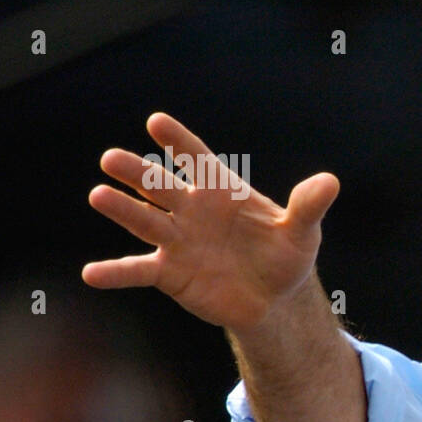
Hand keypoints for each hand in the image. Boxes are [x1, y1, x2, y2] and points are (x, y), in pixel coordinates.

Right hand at [82, 113, 339, 331]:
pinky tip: (91, 274)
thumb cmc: (285, 256)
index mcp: (221, 191)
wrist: (273, 299)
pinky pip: (139, 270)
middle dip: (138, 173)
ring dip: (122, 209)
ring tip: (98, 195)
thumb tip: (331, 182)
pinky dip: (116, 272)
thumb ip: (308, 207)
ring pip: (144, 220)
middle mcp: (191, 209)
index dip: (179, 141)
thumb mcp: (302, 232)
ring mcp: (177, 239)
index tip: (157, 122)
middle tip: (112, 158)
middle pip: (160, 186)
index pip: (198, 160)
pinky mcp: (169, 272)